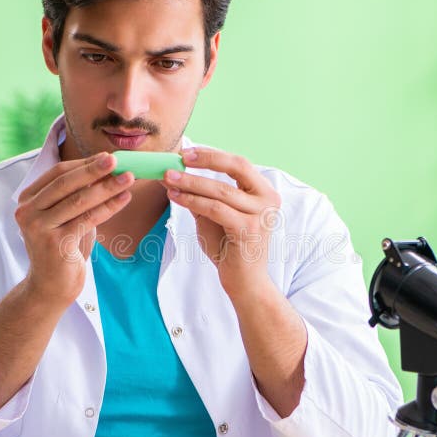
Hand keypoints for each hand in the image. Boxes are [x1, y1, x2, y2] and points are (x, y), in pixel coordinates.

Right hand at [14, 153, 134, 306]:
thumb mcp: (66, 217)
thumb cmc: (63, 248)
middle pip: (66, 183)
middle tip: (117, 160)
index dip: (83, 164)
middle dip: (94, 170)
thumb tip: (106, 170)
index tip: (107, 156)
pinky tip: (124, 199)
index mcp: (28, 200)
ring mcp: (39, 228)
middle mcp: (27, 212)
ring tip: (128, 179)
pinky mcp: (54, 243)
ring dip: (106, 188)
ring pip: (78, 201)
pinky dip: (108, 207)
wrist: (52, 286)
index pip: (57, 174)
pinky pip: (86, 219)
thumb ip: (77, 195)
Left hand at [161, 147, 280, 297]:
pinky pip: (216, 209)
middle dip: (206, 160)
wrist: (245, 282)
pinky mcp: (248, 230)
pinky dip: (193, 201)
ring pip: (221, 190)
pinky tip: (176, 197)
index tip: (187, 153)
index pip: (239, 164)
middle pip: (236, 167)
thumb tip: (176, 175)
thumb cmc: (230, 249)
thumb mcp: (214, 217)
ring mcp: (260, 215)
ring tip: (168, 179)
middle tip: (178, 159)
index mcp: (264, 192)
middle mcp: (268, 200)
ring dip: (191, 183)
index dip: (212, 156)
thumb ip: (201, 196)